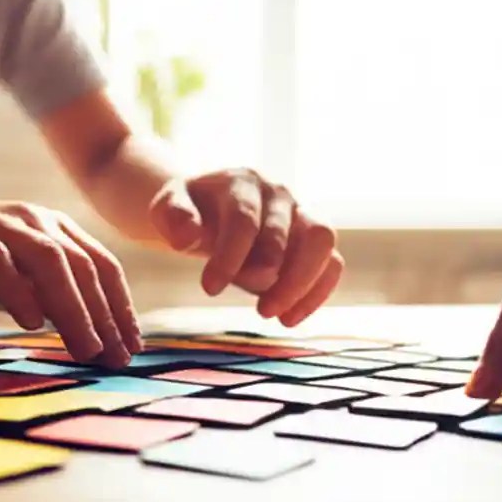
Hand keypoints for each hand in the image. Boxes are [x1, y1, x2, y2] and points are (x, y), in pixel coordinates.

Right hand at [0, 198, 140, 365]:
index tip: (133, 346)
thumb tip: (99, 340)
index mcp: (55, 226)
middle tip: (115, 357)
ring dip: (73, 308)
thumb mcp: (20, 282)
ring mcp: (0, 222)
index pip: (103, 265)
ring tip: (86, 348)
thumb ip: (54, 301)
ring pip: (50, 261)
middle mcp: (35, 218)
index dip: (122, 306)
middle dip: (104, 315)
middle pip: (83, 266)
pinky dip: (18, 291)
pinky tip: (32, 323)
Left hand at [149, 169, 343, 325]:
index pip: (244, 219)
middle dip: (273, 274)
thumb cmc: (191, 211)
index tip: (209, 290)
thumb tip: (187, 238)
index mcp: (243, 182)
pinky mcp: (313, 241)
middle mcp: (279, 194)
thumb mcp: (169, 207)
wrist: (210, 209)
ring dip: (303, 283)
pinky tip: (289, 319)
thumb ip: (173, 216)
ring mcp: (301, 215)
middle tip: (257, 309)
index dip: (230, 256)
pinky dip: (317, 293)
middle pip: (290, 230)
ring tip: (276, 315)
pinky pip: (332, 263)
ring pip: (323, 241)